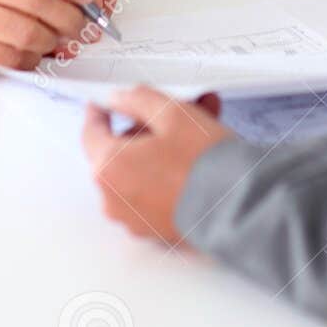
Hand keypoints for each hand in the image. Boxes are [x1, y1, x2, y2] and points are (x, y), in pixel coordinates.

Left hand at [83, 88, 228, 243]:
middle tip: (176, 108)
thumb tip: (119, 98)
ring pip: (141, 169)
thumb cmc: (202, 163)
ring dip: (164, 146)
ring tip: (201, 123)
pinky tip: (198, 154)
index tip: (104, 103)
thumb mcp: (171, 113)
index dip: (100, 113)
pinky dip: (169, 171)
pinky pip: (154, 190)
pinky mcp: (156, 228)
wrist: (235, 208)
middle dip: (148, 126)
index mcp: (108, 168)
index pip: (91, 133)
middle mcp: (114, 198)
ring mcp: (134, 218)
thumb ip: (137, 99)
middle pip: (120, 151)